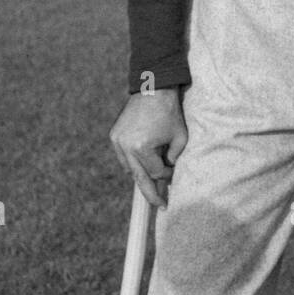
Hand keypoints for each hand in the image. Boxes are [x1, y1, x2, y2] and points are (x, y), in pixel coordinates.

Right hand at [109, 87, 187, 208]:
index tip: (174, 175)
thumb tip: (167, 174)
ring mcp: (117, 141)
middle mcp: (125, 146)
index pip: (156, 172)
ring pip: (129, 169)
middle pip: (139, 177)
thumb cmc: (169, 112)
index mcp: (141, 147)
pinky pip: (123, 157)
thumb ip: (174, 158)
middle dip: (150, 193)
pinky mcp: (113, 135)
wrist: (152, 88)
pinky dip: (133, 162)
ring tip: (152, 185)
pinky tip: (142, 165)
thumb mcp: (179, 137)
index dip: (168, 175)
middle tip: (159, 205)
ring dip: (141, 175)